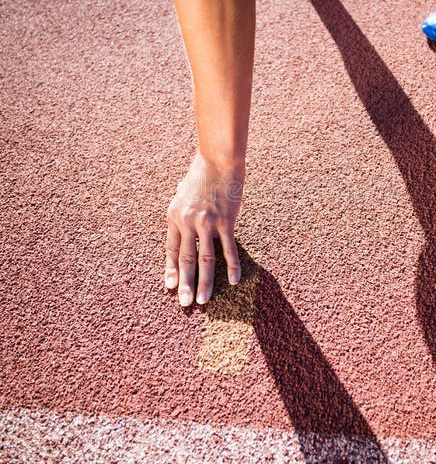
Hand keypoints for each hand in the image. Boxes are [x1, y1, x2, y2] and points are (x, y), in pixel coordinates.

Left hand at [164, 154, 243, 305]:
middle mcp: (188, 222)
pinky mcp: (225, 221)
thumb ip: (184, 208)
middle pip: (186, 260)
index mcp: (174, 216)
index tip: (171, 287)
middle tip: (185, 304)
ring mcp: (207, 223)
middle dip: (186, 284)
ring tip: (204, 300)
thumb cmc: (202, 171)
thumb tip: (184, 217)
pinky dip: (232, 266)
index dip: (171, 270)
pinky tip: (235, 281)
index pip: (171, 250)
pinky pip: (228, 249)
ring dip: (205, 283)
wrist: (219, 158)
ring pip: (205, 260)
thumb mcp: (184, 190)